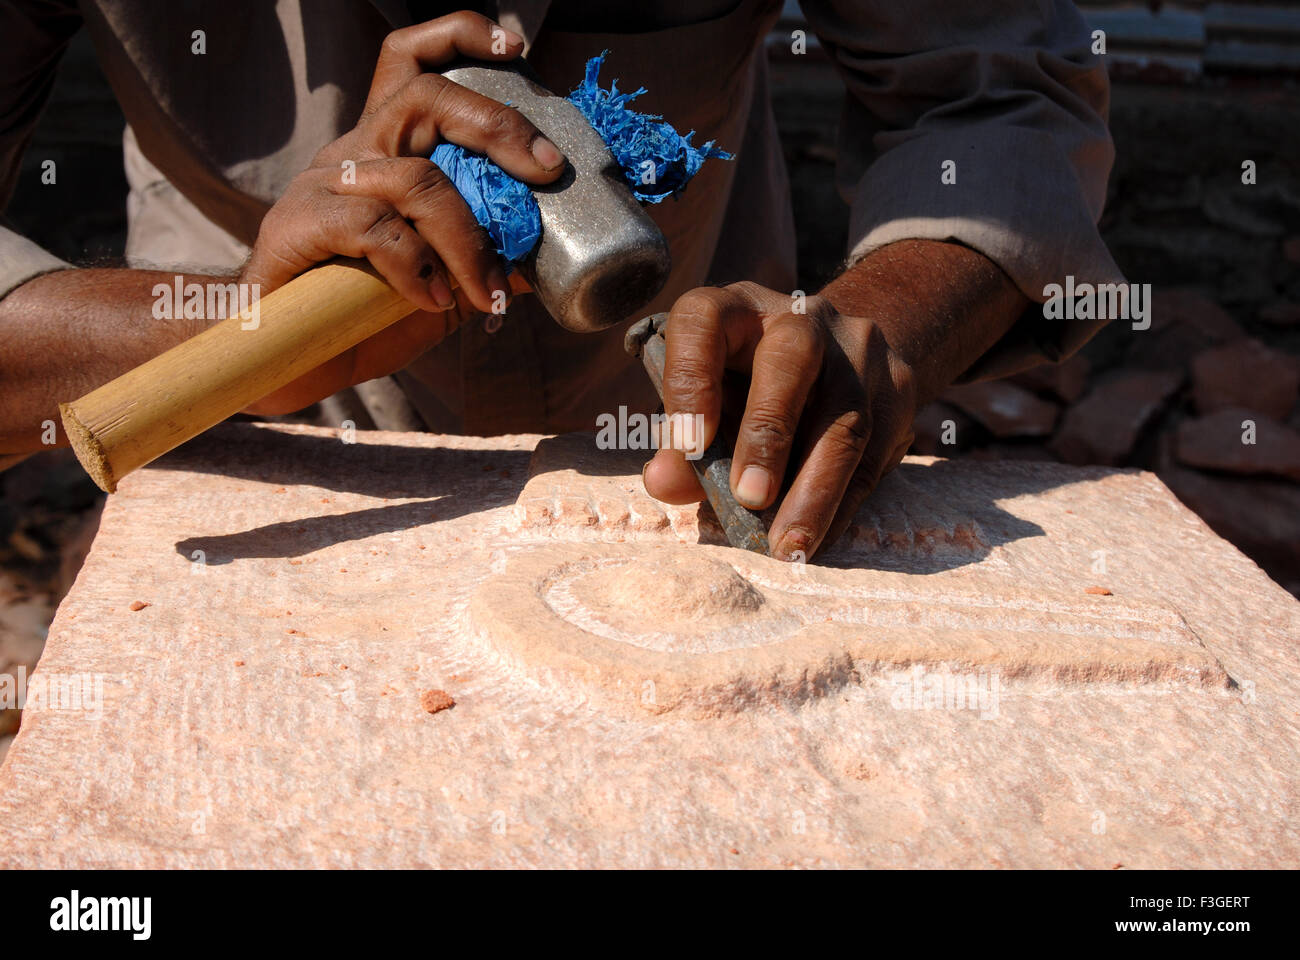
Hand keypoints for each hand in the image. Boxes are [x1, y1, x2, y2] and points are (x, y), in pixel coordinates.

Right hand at [241, 12, 562, 414]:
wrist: (287, 361)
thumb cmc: (364, 317)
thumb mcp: (443, 286)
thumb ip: (485, 262)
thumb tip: (543, 256)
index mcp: (388, 151)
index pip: (413, 64)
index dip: (460, 38)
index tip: (515, 47)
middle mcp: (356, 153)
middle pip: (422, 98)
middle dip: (496, 125)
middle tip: (545, 170)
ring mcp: (324, 185)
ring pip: (414, 178)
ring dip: (467, 239)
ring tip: (486, 290)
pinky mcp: (299, 225)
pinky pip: (373, 228)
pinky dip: (415, 265)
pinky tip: (430, 300)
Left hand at [643, 239, 1028, 560]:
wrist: (840, 357)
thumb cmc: (749, 388)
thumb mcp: (710, 403)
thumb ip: (681, 445)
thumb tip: (664, 483)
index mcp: (735, 309)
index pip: (703, 319)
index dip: (691, 379)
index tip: (688, 447)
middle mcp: (799, 317)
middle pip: (790, 360)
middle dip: (769, 434)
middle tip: (750, 499)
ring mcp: (857, 348)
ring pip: (844, 418)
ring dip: (814, 491)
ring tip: (789, 545)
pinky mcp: (898, 385)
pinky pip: (875, 453)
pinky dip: (843, 504)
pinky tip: (817, 537)